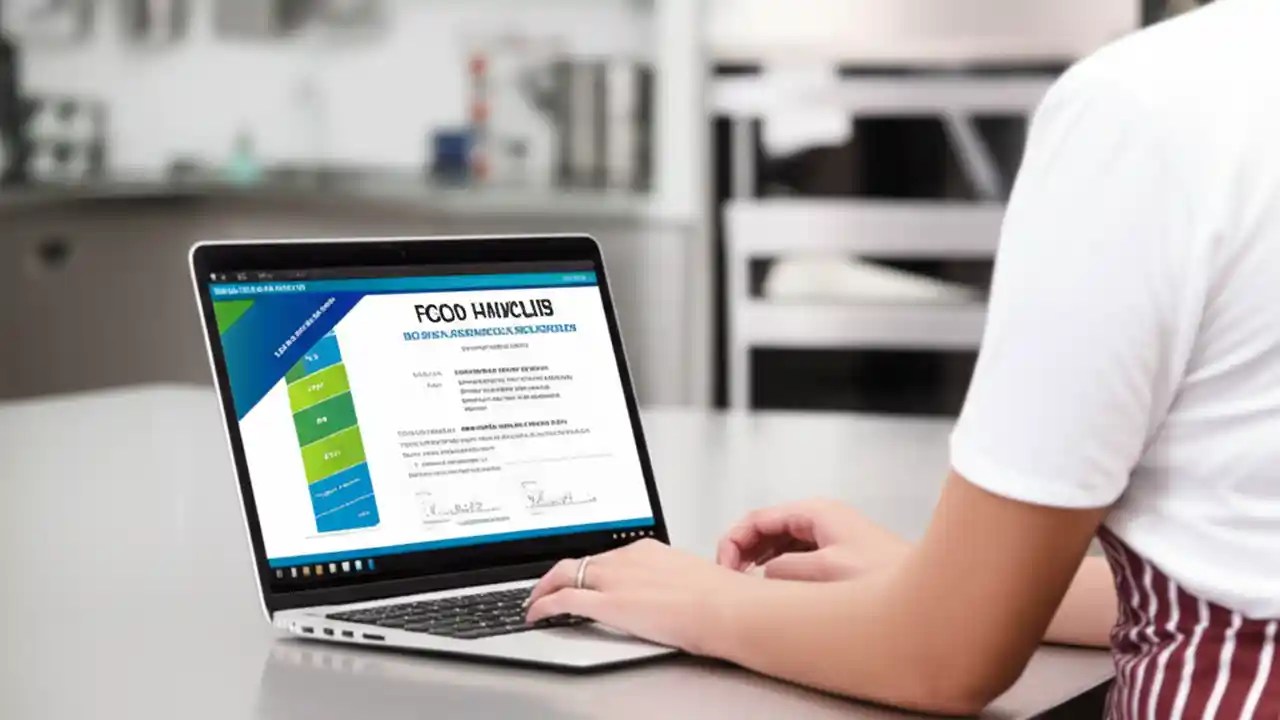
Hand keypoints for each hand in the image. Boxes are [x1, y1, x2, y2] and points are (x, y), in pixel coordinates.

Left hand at [524, 539, 756, 654]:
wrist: (725, 607)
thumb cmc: (719, 598)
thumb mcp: (690, 579)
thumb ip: (670, 583)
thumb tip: (671, 597)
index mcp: (647, 550)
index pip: (606, 557)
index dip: (589, 568)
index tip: (583, 576)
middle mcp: (627, 558)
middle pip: (580, 561)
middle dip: (558, 575)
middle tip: (546, 588)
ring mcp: (615, 578)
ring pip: (565, 574)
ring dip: (545, 589)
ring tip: (536, 603)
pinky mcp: (607, 602)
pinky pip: (563, 599)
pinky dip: (543, 605)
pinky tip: (536, 615)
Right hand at [716, 498, 910, 581]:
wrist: (927, 594)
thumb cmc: (888, 579)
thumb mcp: (825, 572)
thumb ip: (784, 569)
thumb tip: (763, 575)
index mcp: (817, 513)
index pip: (758, 518)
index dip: (733, 542)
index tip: (723, 568)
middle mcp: (822, 520)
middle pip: (766, 528)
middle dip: (742, 551)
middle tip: (729, 578)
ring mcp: (830, 536)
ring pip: (778, 542)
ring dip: (757, 560)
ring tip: (744, 584)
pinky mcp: (838, 554)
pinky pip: (794, 555)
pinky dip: (775, 567)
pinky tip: (771, 584)